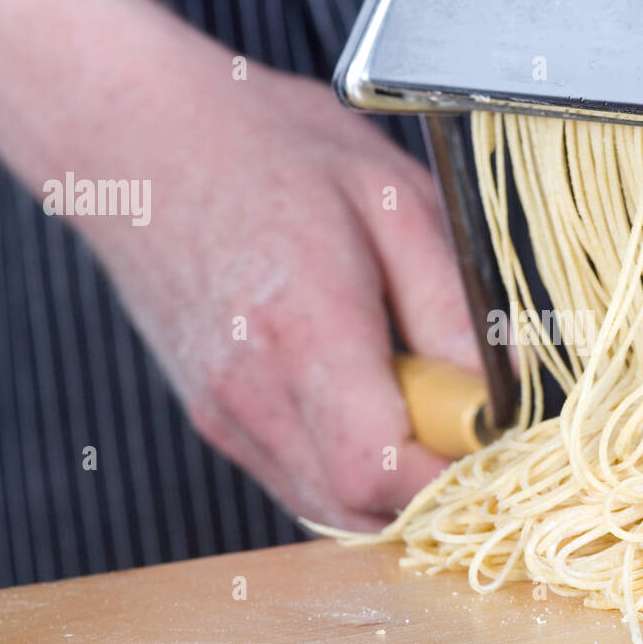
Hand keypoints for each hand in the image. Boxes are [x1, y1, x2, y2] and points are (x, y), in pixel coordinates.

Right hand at [80, 64, 478, 529]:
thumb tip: (507, 387)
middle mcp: (251, 391)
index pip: (379, 469)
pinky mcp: (214, 418)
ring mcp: (224, 413)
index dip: (452, 477)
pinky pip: (299, 480)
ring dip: (392, 480)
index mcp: (303, 328)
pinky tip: (369, 400)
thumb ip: (454, 306)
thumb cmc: (267, 147)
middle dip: (432, 484)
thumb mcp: (395, 200)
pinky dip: (350, 467)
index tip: (494, 439)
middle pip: (361, 509)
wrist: (136, 134)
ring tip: (415, 398)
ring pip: (331, 507)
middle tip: (462, 415)